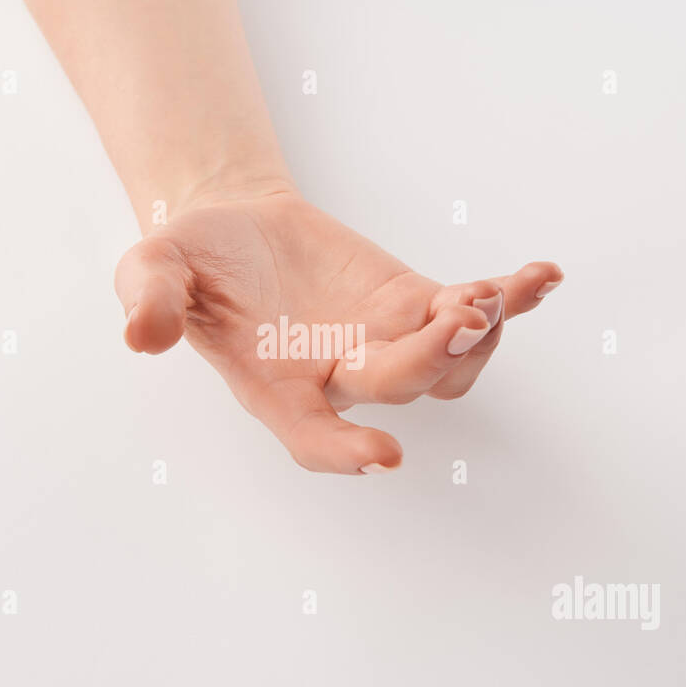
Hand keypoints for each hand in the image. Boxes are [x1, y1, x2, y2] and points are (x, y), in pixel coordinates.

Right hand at [115, 189, 562, 473]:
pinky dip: (512, 298)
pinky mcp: (414, 302)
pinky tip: (543, 276)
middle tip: (458, 316)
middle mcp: (339, 378)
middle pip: (399, 387)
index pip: (312, 438)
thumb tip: (142, 336)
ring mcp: (386, 342)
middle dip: (432, 358)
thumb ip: (150, 300)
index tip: (383, 459)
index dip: (345, 453)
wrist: (234, 227)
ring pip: (451, 366)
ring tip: (491, 295)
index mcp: (276, 389)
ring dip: (479, 338)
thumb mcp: (153, 269)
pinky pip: (473, 310)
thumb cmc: (191, 261)